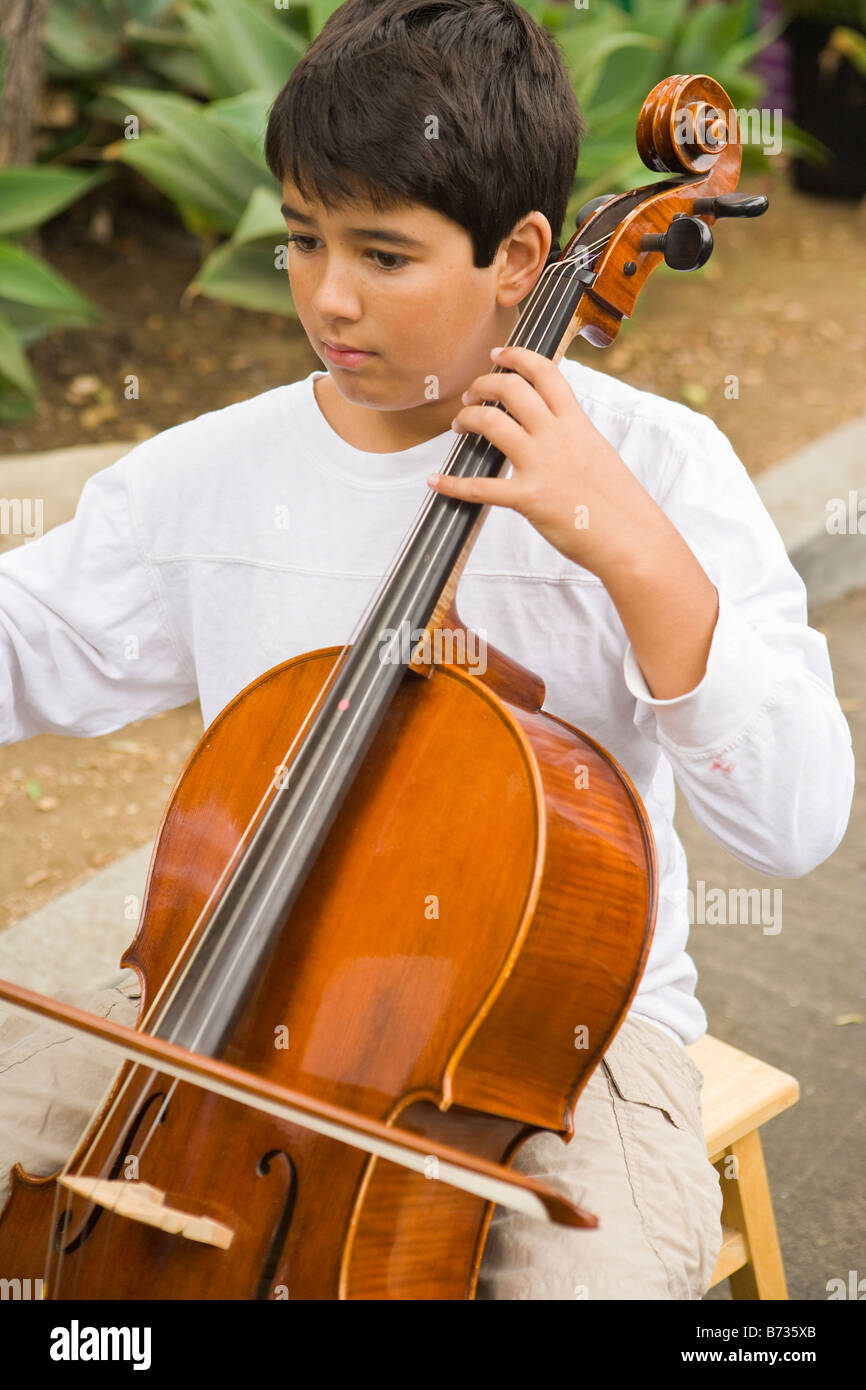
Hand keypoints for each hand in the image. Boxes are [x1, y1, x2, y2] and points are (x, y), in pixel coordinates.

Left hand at [427, 343, 647, 579]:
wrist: (632, 538)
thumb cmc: (619, 502)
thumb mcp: (599, 454)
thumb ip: (573, 435)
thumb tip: (555, 426)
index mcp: (577, 423)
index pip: (545, 372)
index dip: (517, 356)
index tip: (497, 354)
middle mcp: (557, 436)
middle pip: (510, 389)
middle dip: (482, 385)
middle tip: (470, 395)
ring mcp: (541, 465)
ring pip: (491, 423)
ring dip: (466, 418)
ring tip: (458, 426)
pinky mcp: (528, 498)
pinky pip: (481, 487)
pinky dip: (453, 484)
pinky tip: (435, 481)